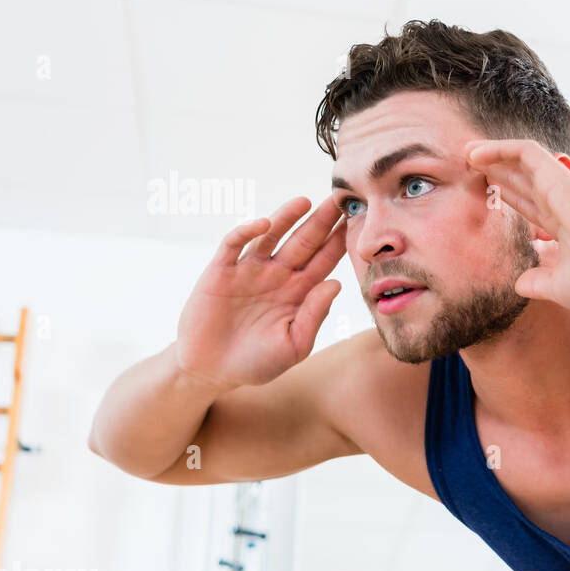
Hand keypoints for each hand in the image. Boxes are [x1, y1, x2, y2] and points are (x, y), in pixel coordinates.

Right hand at [175, 197, 346, 390]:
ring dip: (286, 217)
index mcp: (299, 292)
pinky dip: (246, 232)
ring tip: (305, 201)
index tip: (358, 224)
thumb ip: (314, 315)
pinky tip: (263, 224)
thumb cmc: (256, 362)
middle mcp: (277, 275)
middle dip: (321, 222)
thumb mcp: (294, 345)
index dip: (339, 242)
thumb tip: (337, 283)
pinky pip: (234, 244)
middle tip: (339, 200)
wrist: (211, 370)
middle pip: (304, 242)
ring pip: (272, 236)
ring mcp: (249, 270)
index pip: (324, 261)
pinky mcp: (221, 270)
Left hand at [464, 139, 569, 312]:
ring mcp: (559, 188)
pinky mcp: (556, 175)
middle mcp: (561, 205)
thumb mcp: (561, 287)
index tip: (485, 199)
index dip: (508, 200)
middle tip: (468, 169)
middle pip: (521, 183)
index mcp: (565, 229)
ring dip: (492, 156)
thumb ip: (538, 282)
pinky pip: (523, 152)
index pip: (530, 208)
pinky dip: (498, 148)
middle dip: (496, 175)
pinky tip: (474, 152)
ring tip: (465, 152)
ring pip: (519, 163)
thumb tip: (518, 284)